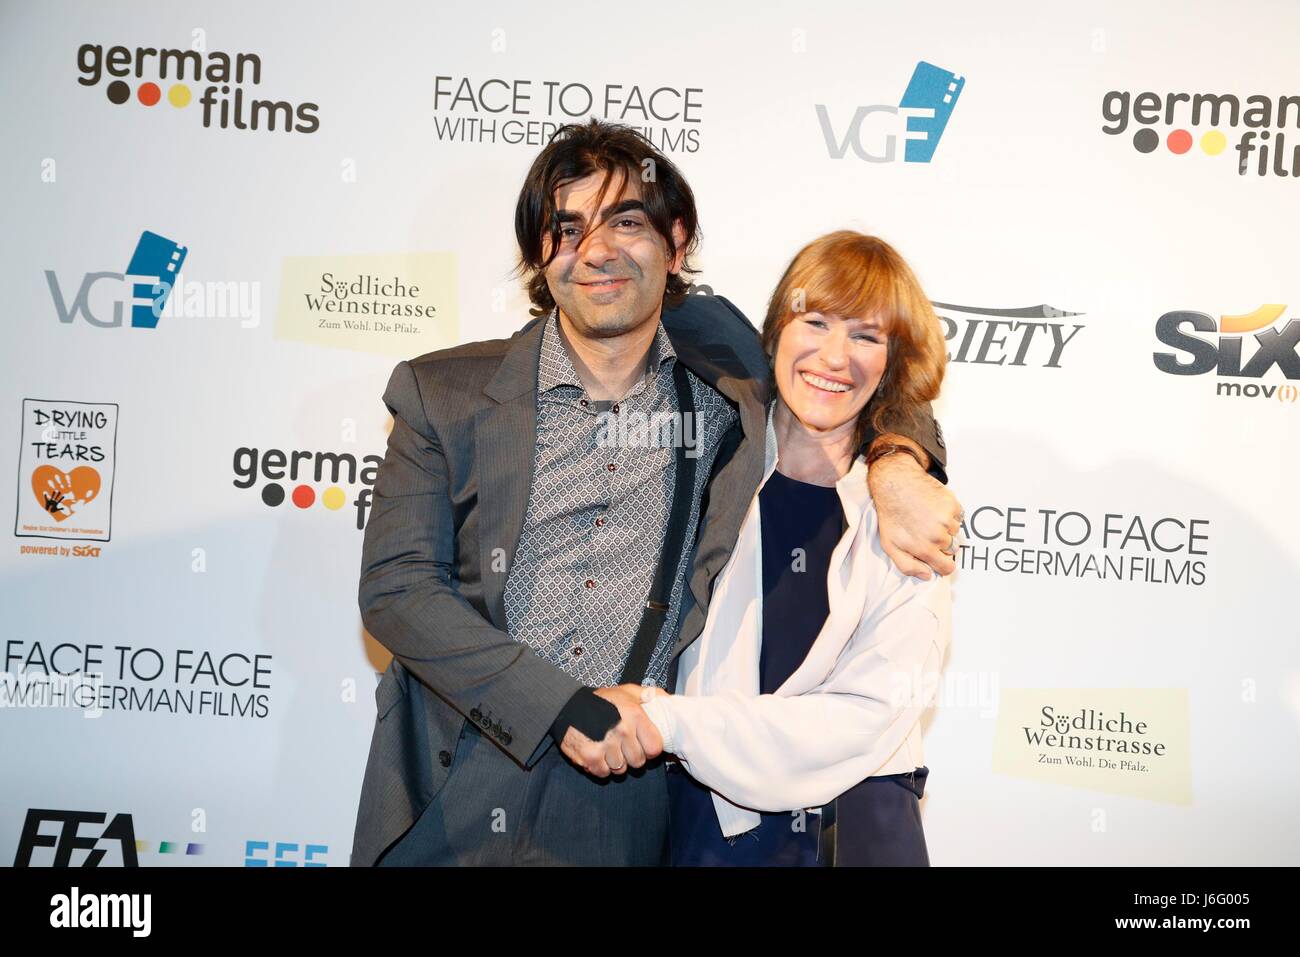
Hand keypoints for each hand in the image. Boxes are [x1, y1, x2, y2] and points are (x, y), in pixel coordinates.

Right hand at [558, 685, 664, 776]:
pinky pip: (604, 773)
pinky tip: (597, 752)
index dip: (649, 748)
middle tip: (621, 745)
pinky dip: (600, 767)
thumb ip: (647, 695)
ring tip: (607, 747)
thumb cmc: (599, 700)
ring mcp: (606, 745)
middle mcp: (622, 731)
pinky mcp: (590, 757)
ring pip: (621, 769)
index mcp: (634, 715)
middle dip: (631, 756)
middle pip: (638, 762)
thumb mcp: (625, 691)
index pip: (655, 748)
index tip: (642, 744)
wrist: (566, 706)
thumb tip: (666, 699)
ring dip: (615, 762)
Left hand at [867, 452, 961, 579]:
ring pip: (956, 532)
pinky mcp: (953, 505)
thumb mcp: (890, 545)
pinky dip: (950, 514)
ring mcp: (947, 520)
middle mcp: (938, 536)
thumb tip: (927, 575)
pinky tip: (934, 508)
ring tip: (928, 518)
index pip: (948, 568)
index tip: (938, 558)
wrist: (896, 483)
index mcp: (924, 549)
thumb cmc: (891, 515)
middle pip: (952, 550)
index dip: (943, 564)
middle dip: (942, 544)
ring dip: (946, 528)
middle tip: (926, 531)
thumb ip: (908, 566)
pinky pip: (959, 517)